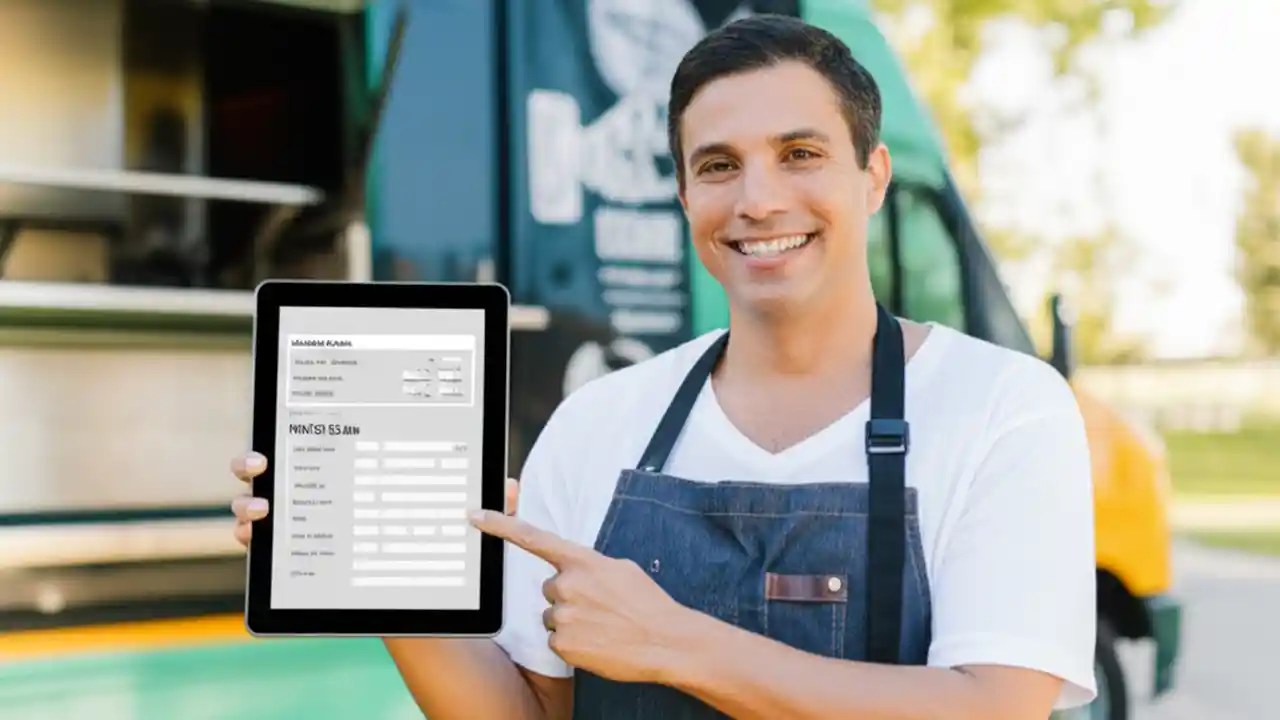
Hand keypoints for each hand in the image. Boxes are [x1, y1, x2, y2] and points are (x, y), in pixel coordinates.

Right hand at [229, 452, 521, 547]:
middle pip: (271, 468)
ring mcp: (301, 526)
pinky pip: (263, 551)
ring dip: (246, 505)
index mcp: (354, 467)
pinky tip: (258, 539)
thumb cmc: (439, 542)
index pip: (317, 436)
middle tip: (260, 463)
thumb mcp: (462, 519)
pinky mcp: (295, 561)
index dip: (292, 424)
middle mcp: (318, 492)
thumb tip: (511, 487)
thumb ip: (488, 503)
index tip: (287, 424)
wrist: (423, 597)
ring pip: (257, 506)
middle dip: (252, 461)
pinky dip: (252, 541)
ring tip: (263, 509)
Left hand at [470, 509, 692, 683]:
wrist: (665, 641)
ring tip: (602, 626)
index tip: (475, 516)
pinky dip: (574, 643)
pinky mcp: (562, 643)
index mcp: (582, 561)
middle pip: (549, 588)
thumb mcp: (621, 570)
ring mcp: (562, 614)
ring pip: (552, 615)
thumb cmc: (647, 605)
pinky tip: (597, 642)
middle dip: (568, 597)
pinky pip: (556, 640)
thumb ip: (591, 566)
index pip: (533, 537)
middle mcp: (567, 584)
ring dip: (571, 621)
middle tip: (598, 608)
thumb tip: (576, 572)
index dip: (500, 525)